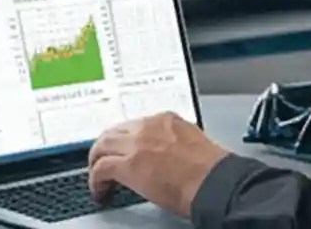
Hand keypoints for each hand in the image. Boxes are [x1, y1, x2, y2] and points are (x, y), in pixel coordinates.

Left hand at [88, 112, 229, 217]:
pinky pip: (101, 169)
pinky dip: (96, 180)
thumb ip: (175, 142)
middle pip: (114, 132)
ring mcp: (136, 144)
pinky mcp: (128, 165)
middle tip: (103, 161)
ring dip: (97, 161)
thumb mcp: (193, 143)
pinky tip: (101, 191)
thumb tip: (166, 156)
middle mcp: (148, 127)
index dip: (125, 140)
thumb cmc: (212, 169)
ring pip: (102, 146)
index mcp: (166, 120)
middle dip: (106, 147)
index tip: (124, 150)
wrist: (214, 181)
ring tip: (98, 176)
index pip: (135, 125)